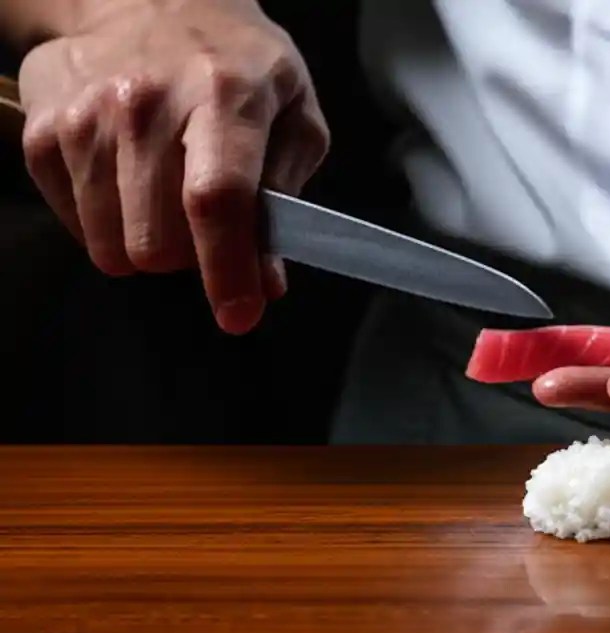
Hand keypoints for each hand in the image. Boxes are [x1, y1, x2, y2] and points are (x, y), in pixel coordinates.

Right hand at [17, 0, 328, 333]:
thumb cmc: (237, 64)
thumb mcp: (292, 114)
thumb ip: (286, 198)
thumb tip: (267, 280)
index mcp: (225, 95)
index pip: (218, 199)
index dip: (228, 269)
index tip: (239, 315)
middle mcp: (147, 102)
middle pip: (157, 240)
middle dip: (191, 259)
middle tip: (208, 231)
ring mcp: (85, 115)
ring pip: (111, 245)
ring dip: (147, 243)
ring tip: (168, 198)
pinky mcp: (41, 128)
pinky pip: (75, 223)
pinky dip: (107, 222)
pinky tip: (130, 180)